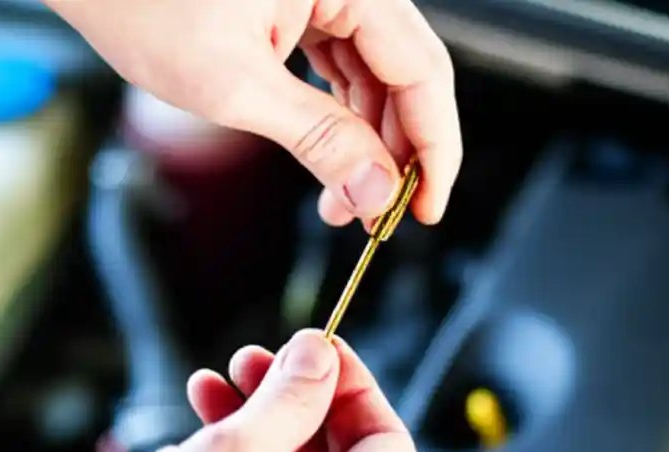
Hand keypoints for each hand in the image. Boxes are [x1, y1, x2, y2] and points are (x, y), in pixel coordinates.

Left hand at [44, 0, 462, 225]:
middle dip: (397, 151)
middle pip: (406, 74)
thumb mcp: (235, 85)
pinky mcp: (302, 2)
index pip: (422, 71)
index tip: (424, 207)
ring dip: (369, 139)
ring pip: (377, 74)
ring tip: (347, 198)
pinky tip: (332, 155)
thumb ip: (318, 139)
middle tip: (380, 213)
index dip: (433, 148)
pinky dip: (342, 114)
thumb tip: (373, 190)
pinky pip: (344, 62)